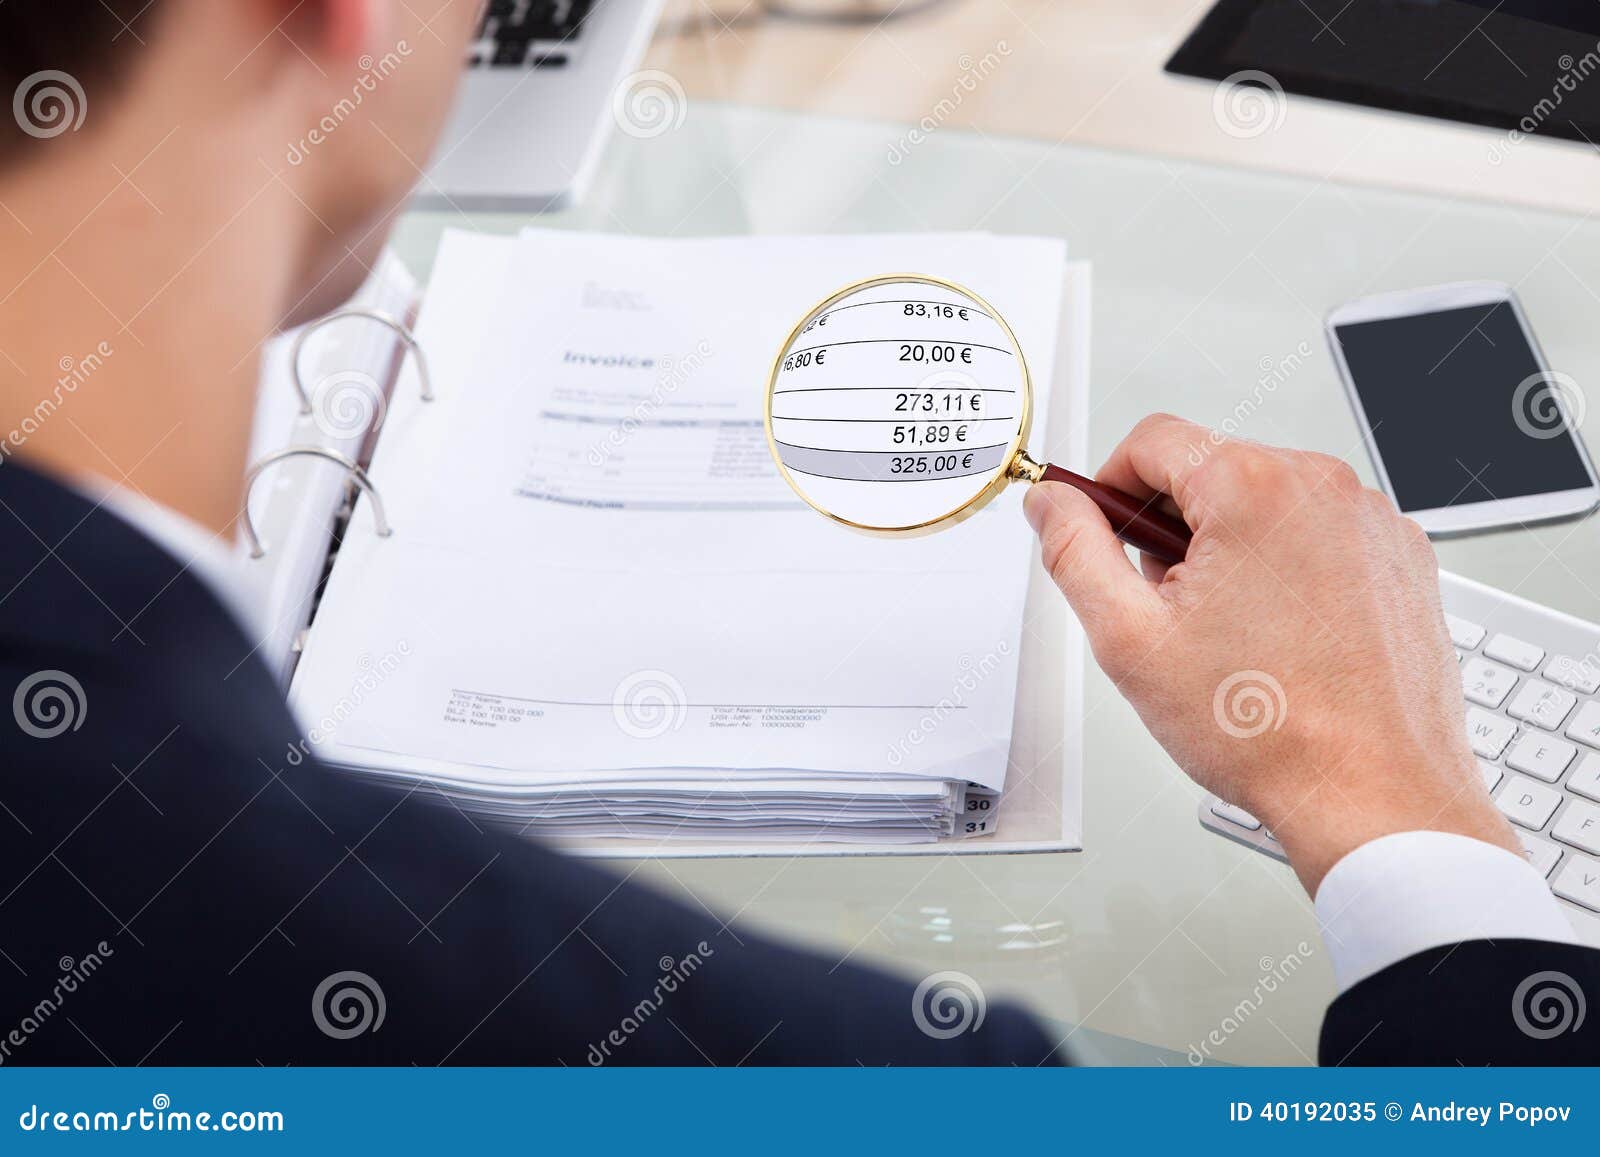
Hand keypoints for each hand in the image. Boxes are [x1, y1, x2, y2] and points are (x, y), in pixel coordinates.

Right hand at [1023, 414, 1519, 894]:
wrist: (1372, 793)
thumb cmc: (1270, 728)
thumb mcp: (1129, 638)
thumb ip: (1074, 552)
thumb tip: (1052, 506)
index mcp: (1253, 487)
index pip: (1152, 439)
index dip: (1110, 487)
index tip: (1106, 534)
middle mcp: (1323, 486)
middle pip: (1211, 467)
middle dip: (1174, 527)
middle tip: (1169, 608)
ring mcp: (1371, 520)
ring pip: (1266, 501)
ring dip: (1232, 548)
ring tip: (1230, 634)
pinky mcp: (1402, 557)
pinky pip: (1321, 533)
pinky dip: (1289, 568)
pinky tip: (1280, 637)